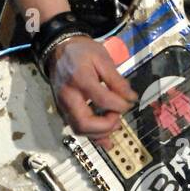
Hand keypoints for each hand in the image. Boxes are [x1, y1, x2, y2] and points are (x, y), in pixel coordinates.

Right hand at [46, 35, 138, 149]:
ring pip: (79, 130)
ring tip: (115, 124)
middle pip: (84, 122)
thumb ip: (116, 79)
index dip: (120, 105)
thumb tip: (131, 98)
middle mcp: (68, 96)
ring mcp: (63, 105)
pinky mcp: (64, 110)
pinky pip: (77, 128)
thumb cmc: (82, 51)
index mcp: (79, 79)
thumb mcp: (102, 58)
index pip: (102, 99)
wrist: (59, 50)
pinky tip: (107, 140)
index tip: (130, 102)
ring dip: (100, 133)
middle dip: (106, 125)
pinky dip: (92, 136)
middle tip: (118, 117)